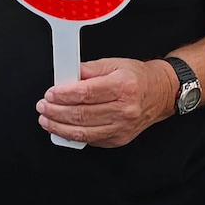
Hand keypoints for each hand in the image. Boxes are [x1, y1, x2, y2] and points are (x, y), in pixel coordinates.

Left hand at [36, 58, 176, 147]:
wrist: (161, 94)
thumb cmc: (138, 78)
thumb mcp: (114, 64)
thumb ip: (89, 69)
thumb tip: (66, 75)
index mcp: (123, 86)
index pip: (86, 93)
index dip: (63, 95)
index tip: (50, 93)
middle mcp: (125, 109)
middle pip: (81, 114)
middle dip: (56, 111)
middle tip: (43, 106)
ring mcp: (122, 127)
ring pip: (83, 132)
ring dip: (58, 126)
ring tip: (46, 119)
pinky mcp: (119, 139)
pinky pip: (90, 140)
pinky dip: (72, 135)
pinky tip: (62, 128)